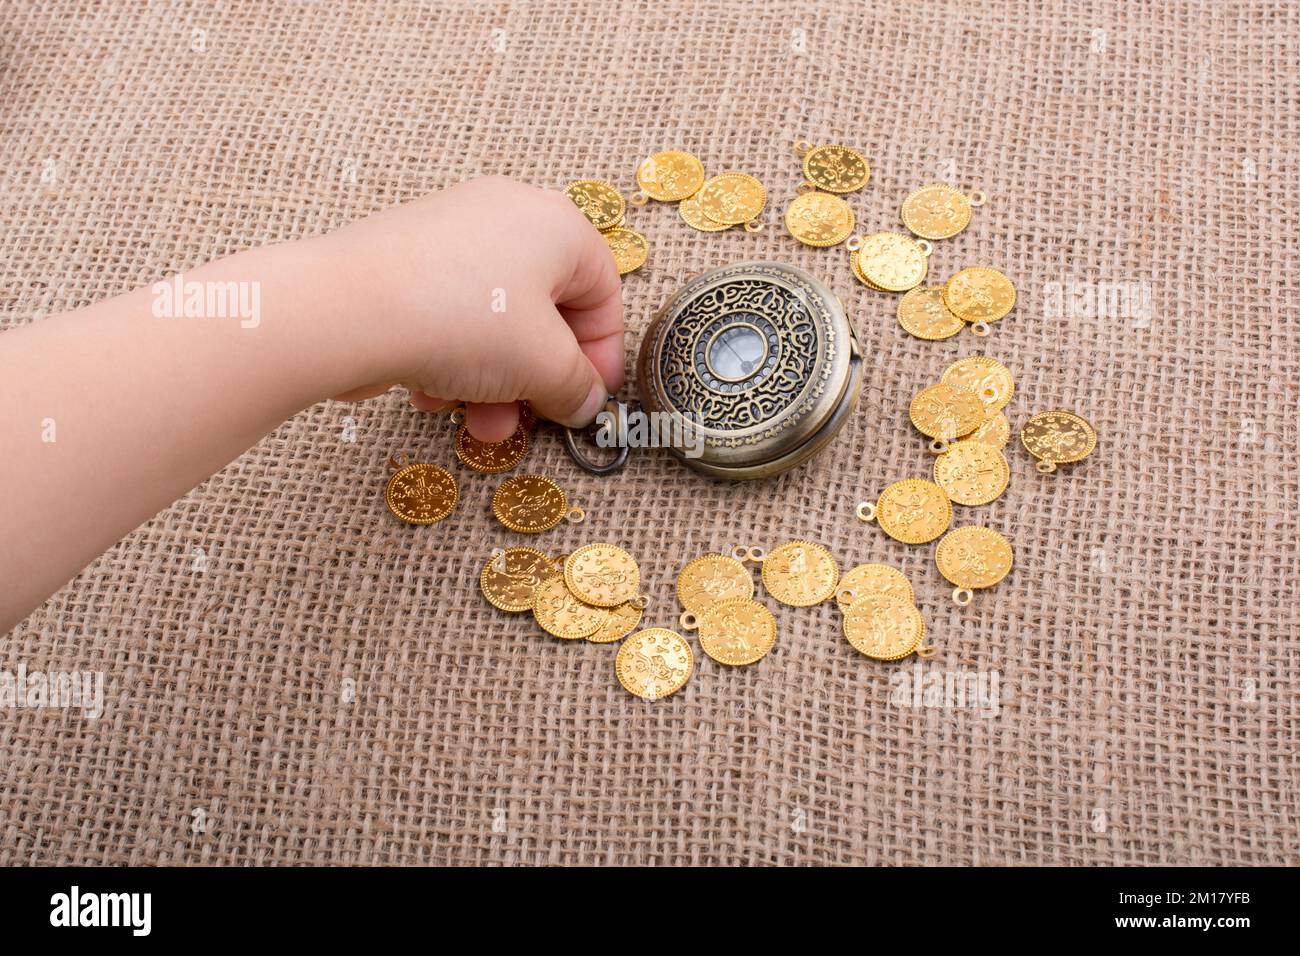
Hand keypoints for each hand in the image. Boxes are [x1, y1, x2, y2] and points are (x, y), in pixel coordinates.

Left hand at [326, 176, 624, 440]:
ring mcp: (451, 233)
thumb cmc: (463, 321)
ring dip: (495, 382)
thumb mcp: (543, 365)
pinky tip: (431, 394)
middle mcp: (507, 216)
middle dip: (538, 378)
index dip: (601, 354)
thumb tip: (584, 400)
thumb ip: (577, 386)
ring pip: (495, 321)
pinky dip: (451, 360)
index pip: (603, 292)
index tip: (588, 399)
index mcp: (557, 225)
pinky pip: (450, 316)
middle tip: (531, 420)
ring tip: (476, 424)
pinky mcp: (406, 260)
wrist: (346, 310)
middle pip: (546, 311)